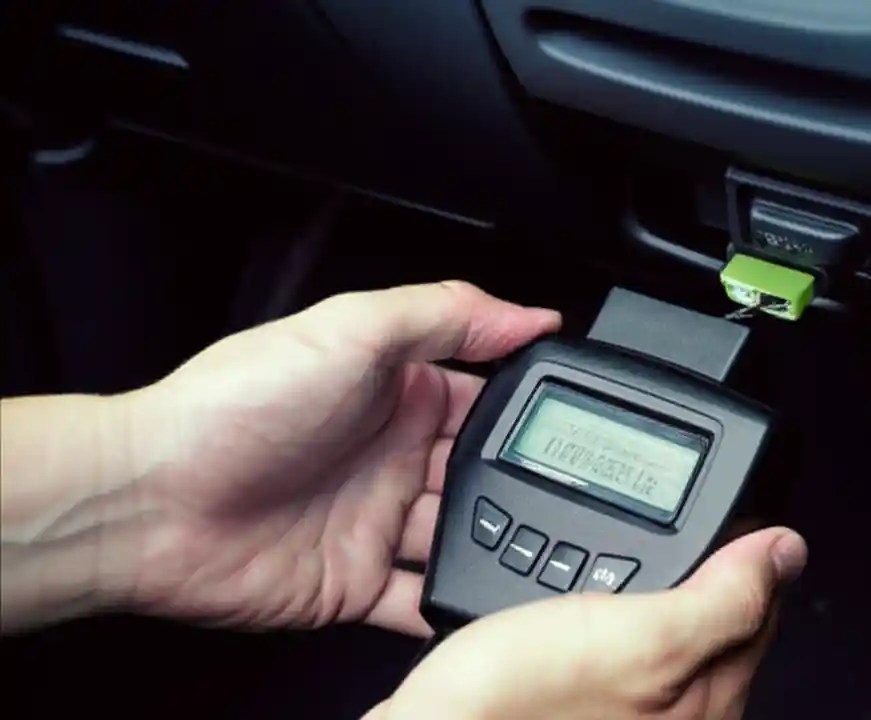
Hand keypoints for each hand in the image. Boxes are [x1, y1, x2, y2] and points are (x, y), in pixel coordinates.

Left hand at [120, 282, 558, 634]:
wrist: (150, 502)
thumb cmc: (233, 407)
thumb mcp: (351, 330)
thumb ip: (447, 314)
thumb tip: (530, 314)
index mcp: (394, 392)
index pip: (484, 397)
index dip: (526, 409)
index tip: (572, 424)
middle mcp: (390, 456)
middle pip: (482, 475)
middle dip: (522, 485)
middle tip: (564, 496)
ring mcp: (375, 522)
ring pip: (464, 538)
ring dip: (499, 546)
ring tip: (536, 549)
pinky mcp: (356, 583)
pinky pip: (422, 602)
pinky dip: (457, 610)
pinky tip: (488, 607)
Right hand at [374, 527, 807, 719]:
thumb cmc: (517, 707)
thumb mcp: (640, 638)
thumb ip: (724, 599)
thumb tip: (787, 552)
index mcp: (709, 704)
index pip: (761, 607)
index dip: (745, 548)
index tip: (717, 512)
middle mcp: (678, 718)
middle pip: (717, 620)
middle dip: (695, 567)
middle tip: (652, 529)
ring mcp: (628, 715)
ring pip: (662, 629)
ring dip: (644, 583)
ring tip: (608, 556)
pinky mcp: (582, 706)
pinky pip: (615, 645)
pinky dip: (602, 611)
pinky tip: (571, 602)